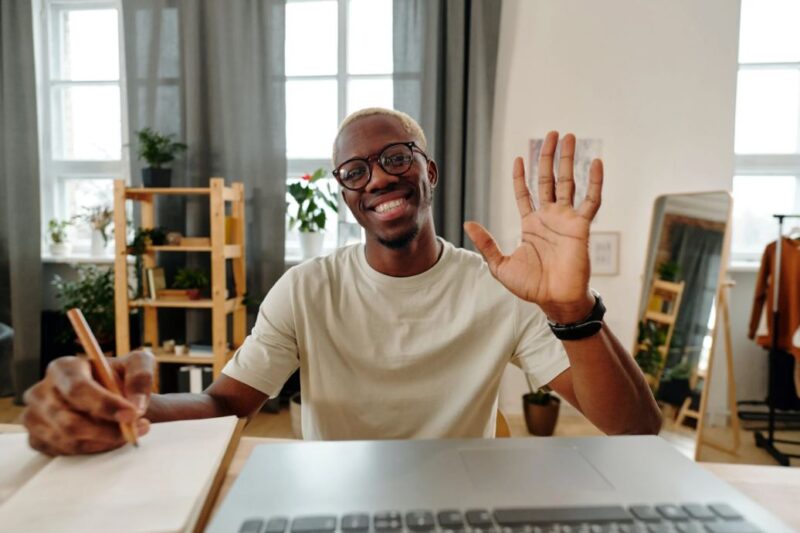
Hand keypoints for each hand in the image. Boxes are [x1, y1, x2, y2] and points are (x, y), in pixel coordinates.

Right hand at [22, 351, 153, 455]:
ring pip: (69, 441)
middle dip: (108, 431)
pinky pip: (64, 453)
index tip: (133, 414)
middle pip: (70, 422)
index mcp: (63, 368)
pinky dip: (92, 450)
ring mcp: (35, 418)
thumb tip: (137, 405)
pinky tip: (107, 439)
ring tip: (127, 433)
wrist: (112, 400)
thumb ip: (140, 377)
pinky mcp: (36, 439)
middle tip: (135, 430)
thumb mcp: (136, 364)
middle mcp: (41, 392)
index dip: (106, 404)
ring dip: (104, 442)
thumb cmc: (120, 379)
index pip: (78, 389)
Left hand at [465, 131, 601, 322]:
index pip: (525, 193)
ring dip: (568, 160)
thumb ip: (486, 243)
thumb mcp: (501, 265)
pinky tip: (596, 163)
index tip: (519, 158)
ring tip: (568, 137)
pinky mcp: (581, 226)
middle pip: (547, 179)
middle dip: (548, 156)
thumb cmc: (531, 287)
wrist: (555, 300)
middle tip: (551, 134)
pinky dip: (595, 182)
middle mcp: (549, 217)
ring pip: (568, 182)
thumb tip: (468, 223)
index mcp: (530, 224)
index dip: (521, 176)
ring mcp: (566, 219)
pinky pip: (591, 200)